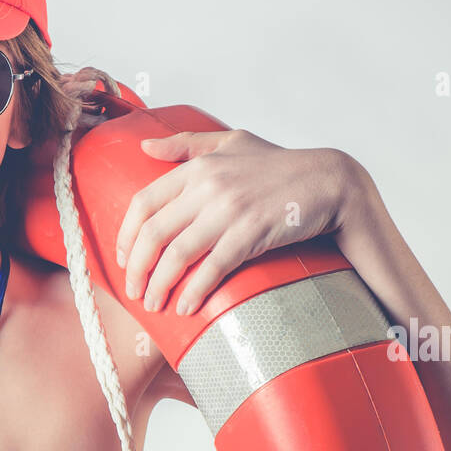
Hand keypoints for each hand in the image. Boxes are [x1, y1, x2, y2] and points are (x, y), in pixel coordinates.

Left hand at [113, 130, 354, 315]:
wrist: (328, 181)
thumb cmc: (278, 165)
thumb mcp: (231, 142)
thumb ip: (186, 144)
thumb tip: (145, 146)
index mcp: (198, 167)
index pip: (143, 203)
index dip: (126, 236)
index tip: (122, 260)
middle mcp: (208, 186)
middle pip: (154, 234)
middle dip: (137, 269)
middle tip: (134, 292)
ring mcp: (230, 210)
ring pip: (177, 255)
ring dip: (160, 286)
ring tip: (154, 304)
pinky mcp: (252, 233)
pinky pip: (212, 268)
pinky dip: (194, 292)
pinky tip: (186, 308)